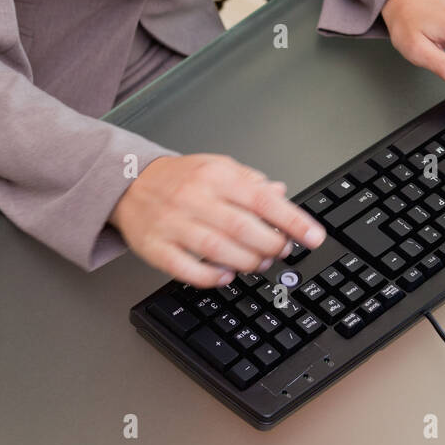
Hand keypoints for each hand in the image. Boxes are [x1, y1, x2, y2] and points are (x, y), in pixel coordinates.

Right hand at [109, 154, 326, 287]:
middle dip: (270, 244)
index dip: (292, 220)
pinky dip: (210, 277)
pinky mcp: (155, 247)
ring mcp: (173, 223)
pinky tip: (226, 276)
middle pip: (242, 227)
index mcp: (216, 176)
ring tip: (259, 263)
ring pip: (217, 249)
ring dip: (246, 262)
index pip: (262, 199)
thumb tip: (281, 193)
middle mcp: (195, 198)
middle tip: (282, 250)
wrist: (130, 183)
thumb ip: (251, 183)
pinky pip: (185, 268)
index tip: (313, 237)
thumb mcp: (219, 168)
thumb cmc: (181, 178)